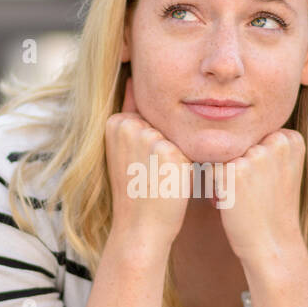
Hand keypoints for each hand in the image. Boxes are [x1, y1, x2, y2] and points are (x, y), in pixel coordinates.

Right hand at [104, 76, 191, 251]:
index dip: (154, 144)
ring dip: (180, 156)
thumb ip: (133, 116)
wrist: (141, 228)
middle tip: (154, 174)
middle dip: (167, 147)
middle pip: (165, 124)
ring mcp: (149, 137)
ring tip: (163, 179)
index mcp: (115, 122)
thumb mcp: (128, 152)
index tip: (146, 166)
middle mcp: (129, 125)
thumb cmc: (138, 190)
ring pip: (179, 136)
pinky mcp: (169, 151)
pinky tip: (175, 182)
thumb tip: (132, 79)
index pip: (149, 117)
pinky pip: (191, 149)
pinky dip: (189, 166)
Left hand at [215, 128, 305, 266]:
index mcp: (291, 138)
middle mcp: (276, 141)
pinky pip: (209, 168)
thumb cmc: (271, 206)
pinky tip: (228, 201)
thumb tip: (227, 115)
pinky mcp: (234, 171)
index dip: (250, 159)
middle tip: (250, 192)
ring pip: (221, 154)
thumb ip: (266, 143)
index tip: (263, 182)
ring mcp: (256, 155)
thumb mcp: (280, 168)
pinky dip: (212, 186)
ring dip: (222, 175)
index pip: (252, 135)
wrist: (271, 242)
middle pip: (237, 142)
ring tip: (240, 197)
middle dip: (235, 166)